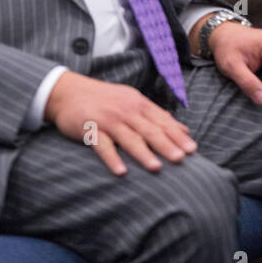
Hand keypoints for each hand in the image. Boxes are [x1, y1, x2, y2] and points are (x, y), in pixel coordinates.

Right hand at [43, 71, 195, 175]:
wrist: (68, 91)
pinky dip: (112, 157)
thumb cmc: (105, 100)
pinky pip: (102, 145)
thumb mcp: (132, 101)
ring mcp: (108, 119)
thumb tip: (184, 130)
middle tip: (181, 159)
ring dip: (143, 153)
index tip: (193, 149)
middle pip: (149, 129)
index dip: (177, 135)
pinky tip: (121, 171)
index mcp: (137, 103)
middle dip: (166, 144)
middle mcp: (125, 110)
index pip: (161, 120)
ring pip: (128, 137)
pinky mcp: (90, 128)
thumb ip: (157, 116)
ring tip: (156, 167)